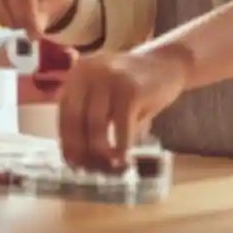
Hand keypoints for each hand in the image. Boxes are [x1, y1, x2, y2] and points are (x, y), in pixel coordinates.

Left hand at [58, 49, 188, 170]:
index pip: (64, 112)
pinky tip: (124, 158)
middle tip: (91, 169)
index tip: (72, 163)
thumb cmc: (133, 87)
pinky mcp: (132, 89)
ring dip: (101, 152)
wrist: (168, 64)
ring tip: (109, 166)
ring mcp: (111, 78)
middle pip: (76, 119)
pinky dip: (122, 147)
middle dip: (82, 149)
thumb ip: (90, 117)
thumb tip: (78, 159)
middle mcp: (90, 71)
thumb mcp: (105, 95)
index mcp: (78, 73)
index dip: (67, 140)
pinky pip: (121, 127)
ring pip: (96, 125)